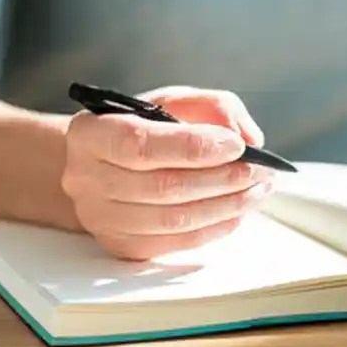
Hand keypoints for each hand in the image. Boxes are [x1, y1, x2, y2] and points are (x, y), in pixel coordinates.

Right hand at [61, 86, 273, 259]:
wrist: (105, 166)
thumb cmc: (144, 129)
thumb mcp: (175, 102)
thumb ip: (214, 107)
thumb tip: (247, 137)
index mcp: (91, 134)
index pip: (140, 144)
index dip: (193, 147)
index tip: (236, 145)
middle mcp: (86, 179)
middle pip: (163, 187)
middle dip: (222, 179)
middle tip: (260, 170)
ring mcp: (101, 218)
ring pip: (173, 220)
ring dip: (227, 206)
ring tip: (258, 190)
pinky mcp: (122, 245)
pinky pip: (176, 243)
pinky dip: (215, 228)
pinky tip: (238, 211)